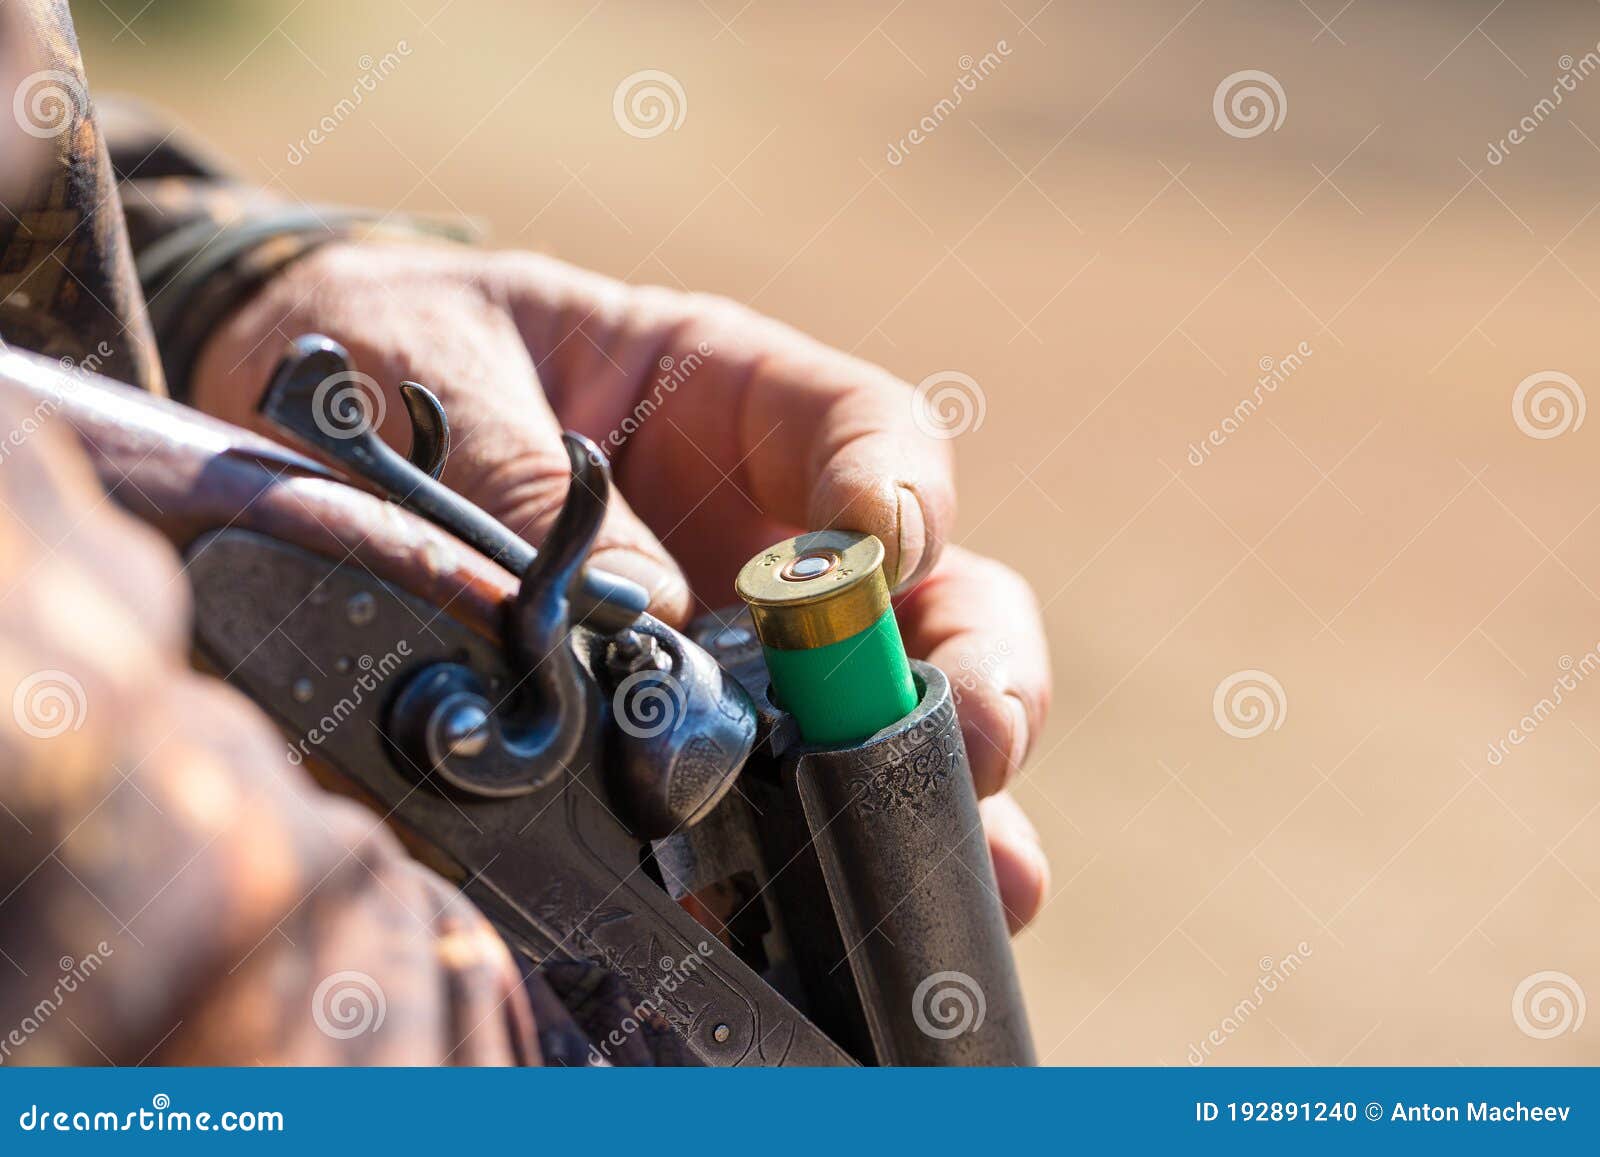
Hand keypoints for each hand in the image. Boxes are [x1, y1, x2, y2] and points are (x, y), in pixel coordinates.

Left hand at [192, 240, 1053, 930]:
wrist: (311, 406)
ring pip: (886, 720)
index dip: (900, 494)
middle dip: (974, 673)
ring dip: (931, 799)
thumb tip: (647, 615)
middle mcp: (771, 531)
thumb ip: (530, 479)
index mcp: (736, 399)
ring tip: (975, 870)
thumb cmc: (397, 351)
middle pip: (931, 598)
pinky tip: (826, 932)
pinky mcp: (683, 741)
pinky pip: (772, 809)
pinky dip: (811, 873)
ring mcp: (742, 646)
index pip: (868, 433)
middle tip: (973, 739)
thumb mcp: (443, 372)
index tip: (876, 548)